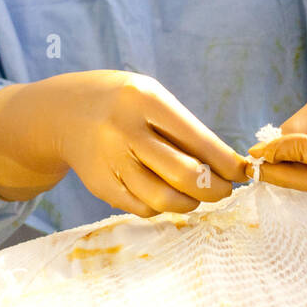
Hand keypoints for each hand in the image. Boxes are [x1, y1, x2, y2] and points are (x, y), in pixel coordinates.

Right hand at [0, 69, 248, 217]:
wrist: (62, 112)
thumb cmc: (123, 104)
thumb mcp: (151, 98)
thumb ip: (183, 129)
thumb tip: (228, 166)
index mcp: (145, 100)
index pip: (197, 139)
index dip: (226, 162)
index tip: (243, 173)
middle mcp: (125, 130)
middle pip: (183, 175)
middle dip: (214, 189)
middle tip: (224, 190)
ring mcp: (110, 161)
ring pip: (164, 199)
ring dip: (191, 203)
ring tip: (198, 195)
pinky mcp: (101, 185)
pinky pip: (143, 208)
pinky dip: (163, 207)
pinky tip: (168, 194)